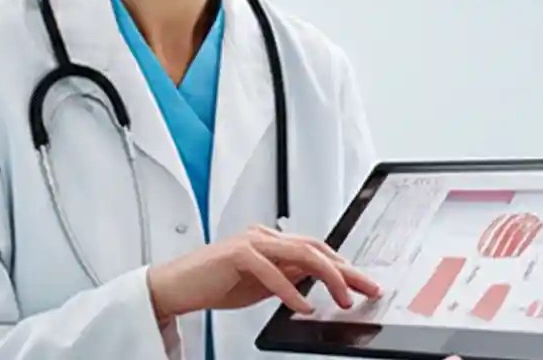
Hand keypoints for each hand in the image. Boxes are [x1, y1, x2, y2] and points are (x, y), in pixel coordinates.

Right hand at [146, 224, 380, 321]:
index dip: (343, 266)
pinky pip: (272, 271)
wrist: (176, 286)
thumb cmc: (215, 283)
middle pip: (316, 248)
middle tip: (366, 289)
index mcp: (272, 240)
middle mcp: (264, 235)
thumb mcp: (261, 283)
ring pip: (301, 253)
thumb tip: (317, 281)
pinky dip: (291, 291)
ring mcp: (251, 241)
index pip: (317, 249)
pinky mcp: (237, 254)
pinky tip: (303, 306)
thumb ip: (287, 277)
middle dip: (346, 270)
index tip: (363, 284)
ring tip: (342, 299)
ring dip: (327, 278)